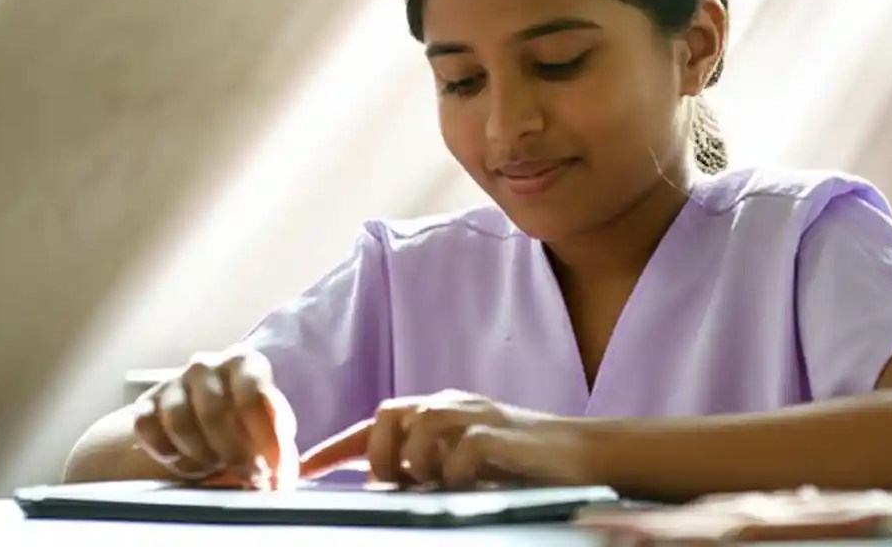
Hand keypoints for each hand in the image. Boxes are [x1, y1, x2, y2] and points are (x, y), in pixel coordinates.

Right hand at [131, 348, 297, 487]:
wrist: (199, 423)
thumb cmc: (245, 425)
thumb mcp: (270, 428)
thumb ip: (279, 445)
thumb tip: (283, 474)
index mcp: (244, 362)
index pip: (253, 394)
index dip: (264, 436)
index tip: (272, 467)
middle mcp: (206, 365)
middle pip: (214, 411)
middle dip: (232, 452)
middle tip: (247, 475)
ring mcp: (171, 382)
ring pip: (179, 420)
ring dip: (200, 454)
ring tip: (216, 467)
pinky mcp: (144, 404)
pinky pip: (148, 430)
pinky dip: (168, 454)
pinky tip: (187, 463)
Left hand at [300, 389, 589, 489]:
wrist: (585, 455)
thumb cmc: (524, 465)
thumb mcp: (466, 462)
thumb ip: (427, 465)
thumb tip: (383, 486)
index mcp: (439, 410)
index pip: (375, 423)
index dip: (337, 447)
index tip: (305, 470)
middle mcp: (450, 405)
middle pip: (387, 415)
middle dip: (382, 456)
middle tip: (402, 486)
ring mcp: (474, 415)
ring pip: (418, 431)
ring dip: (422, 467)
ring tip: (444, 487)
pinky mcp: (497, 433)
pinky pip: (458, 453)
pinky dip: (458, 476)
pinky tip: (474, 487)